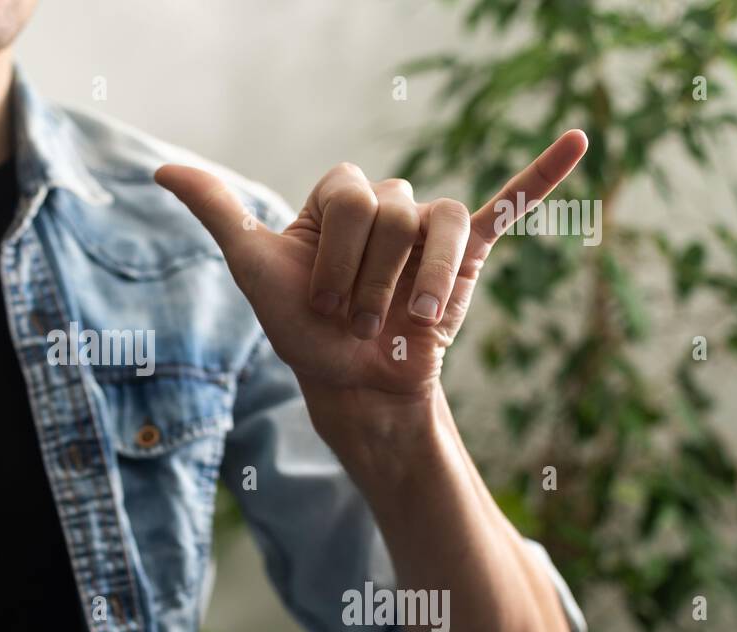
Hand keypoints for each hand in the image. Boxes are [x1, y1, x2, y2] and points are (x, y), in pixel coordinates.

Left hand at [155, 131, 587, 418]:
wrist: (351, 387)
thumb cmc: (299, 327)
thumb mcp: (251, 264)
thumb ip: (216, 211)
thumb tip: (157, 170)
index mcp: (340, 199)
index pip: (347, 193)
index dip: (330, 253)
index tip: (317, 301)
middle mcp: (389, 207)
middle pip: (391, 208)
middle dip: (366, 276)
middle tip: (355, 319)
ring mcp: (430, 231)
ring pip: (441, 222)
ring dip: (416, 284)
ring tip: (401, 325)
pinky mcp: (469, 257)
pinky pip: (508, 205)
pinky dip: (542, 175)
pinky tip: (579, 140)